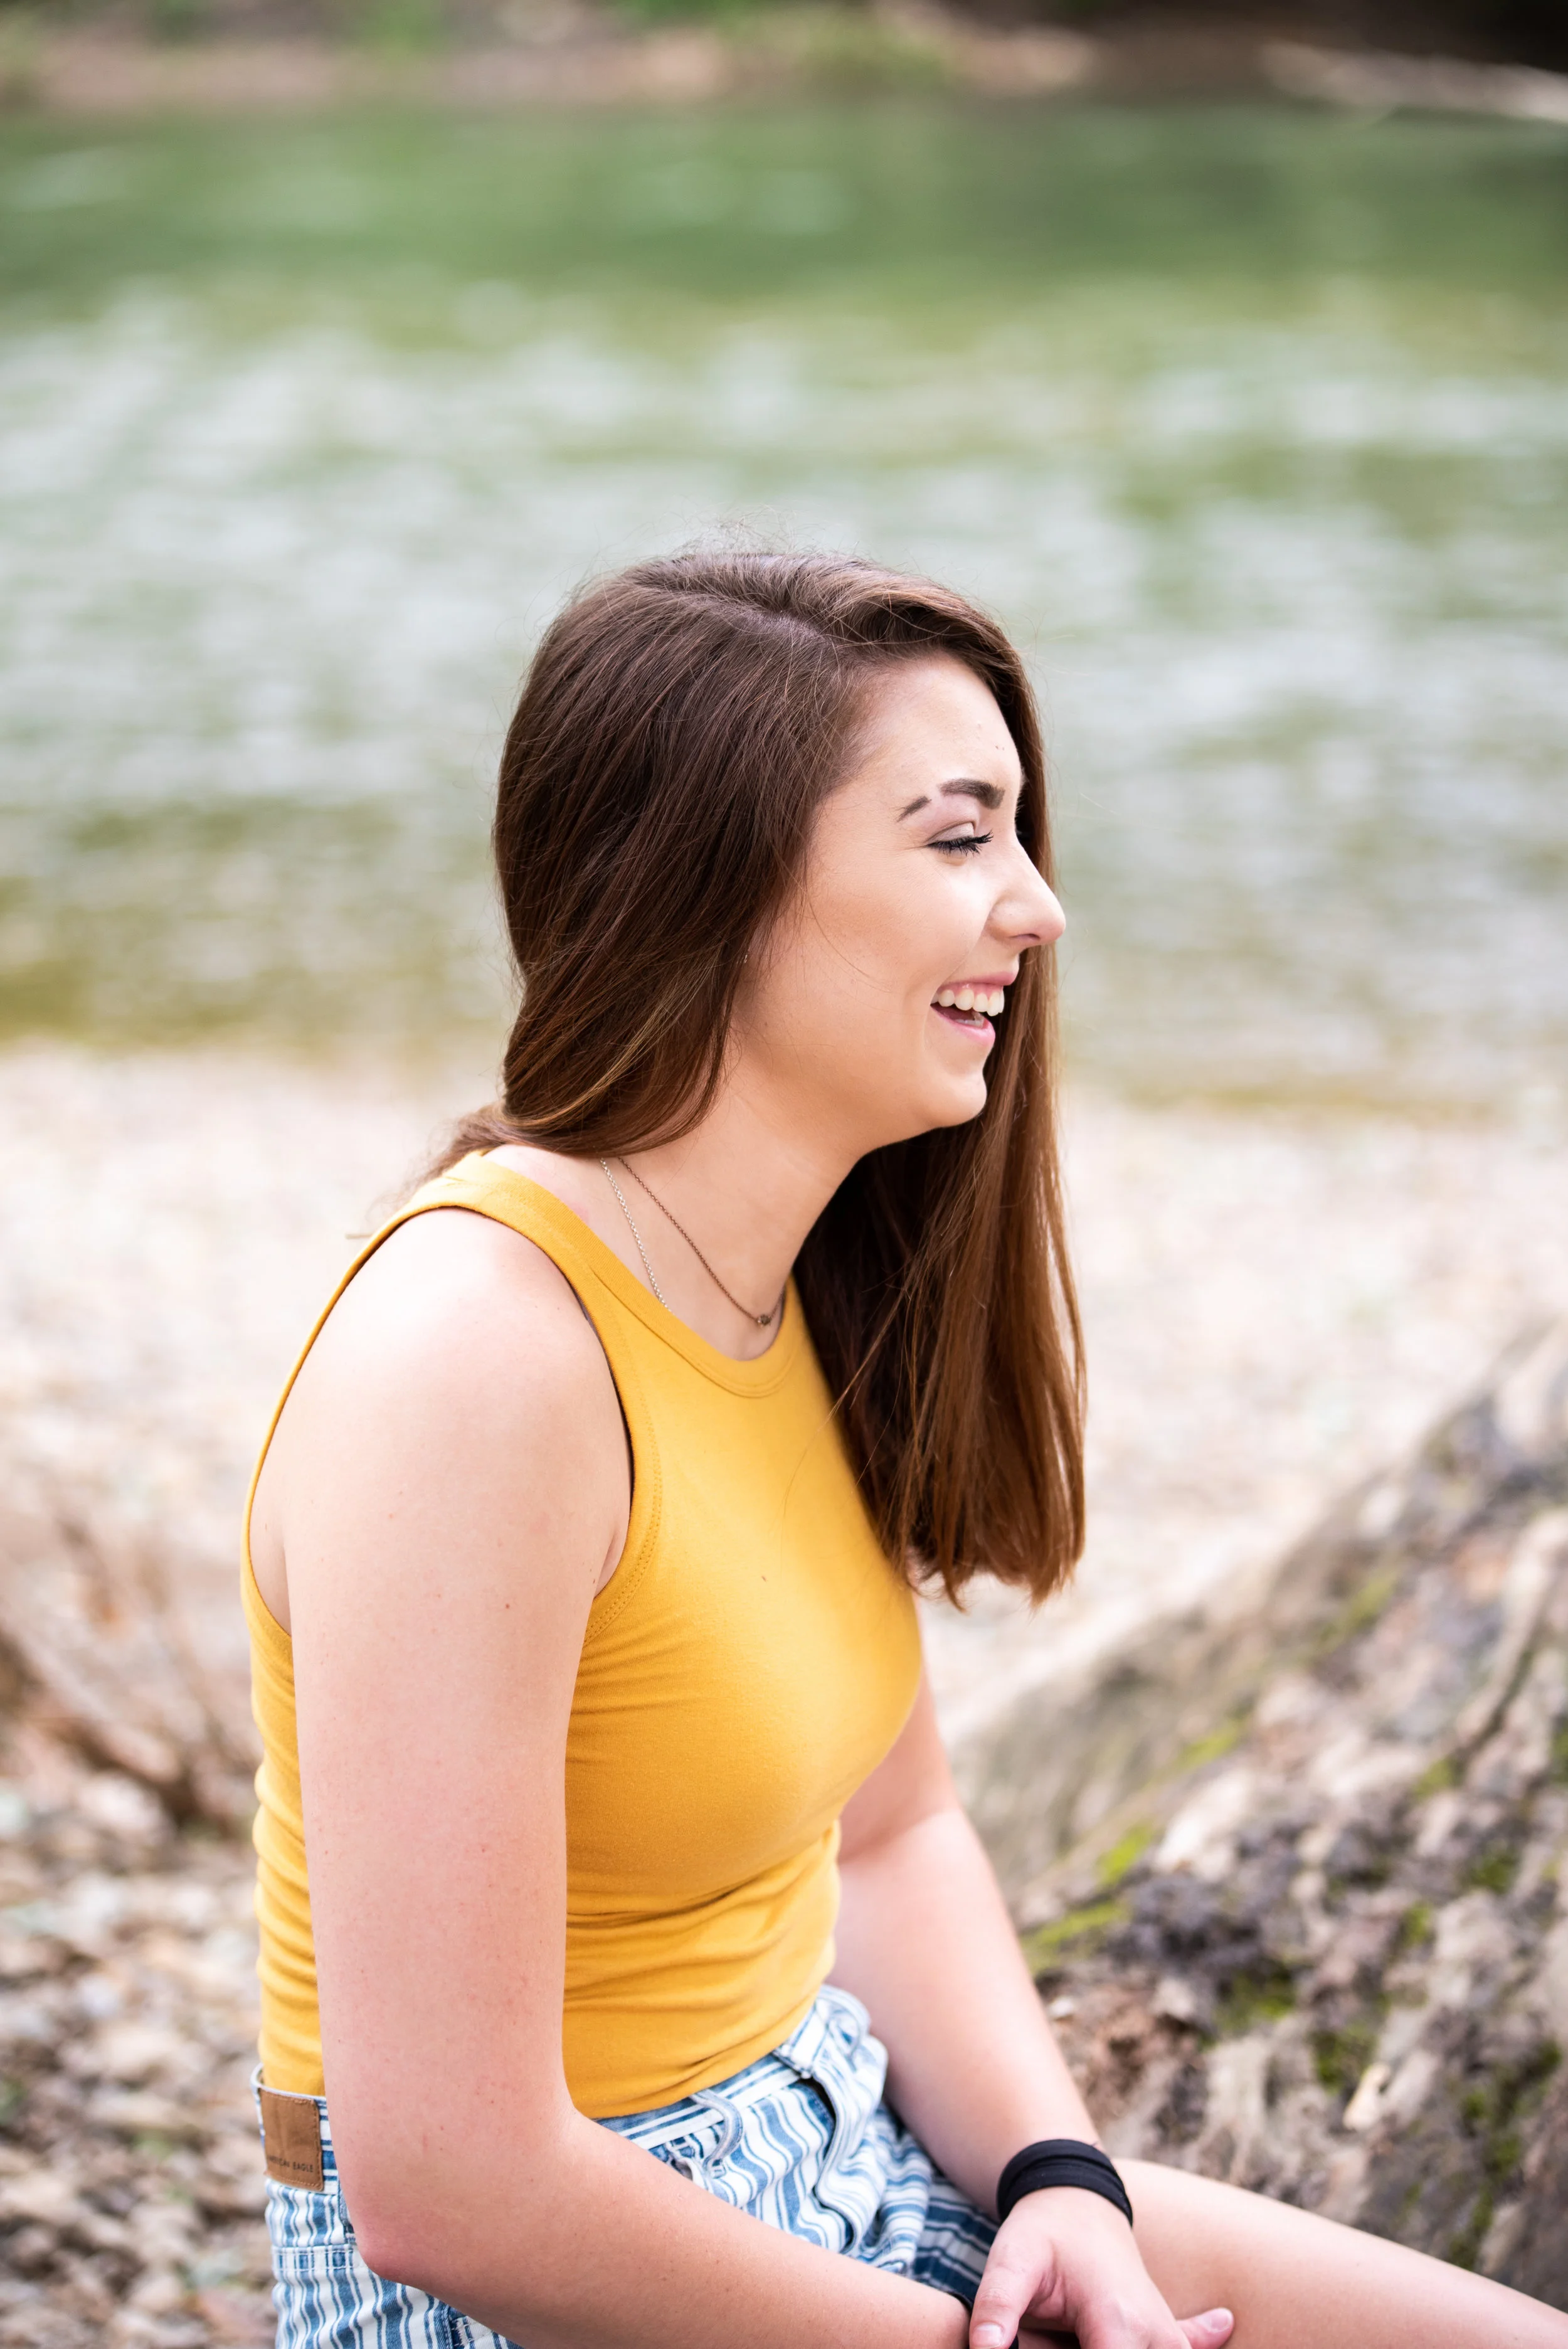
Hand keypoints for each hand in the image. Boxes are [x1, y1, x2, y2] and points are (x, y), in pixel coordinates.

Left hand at [968, 2186, 1233, 2348]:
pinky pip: (1190, 2347)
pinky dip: (1200, 2341)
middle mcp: (1152, 2333)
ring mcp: (1165, 2335)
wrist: (1076, 2197)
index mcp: (1116, 2321)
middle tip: (1063, 2338)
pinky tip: (1218, 2327)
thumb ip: (997, 2308)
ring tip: (1083, 2332)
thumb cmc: (1041, 2231)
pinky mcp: (1167, 2335)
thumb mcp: (1010, 2261)